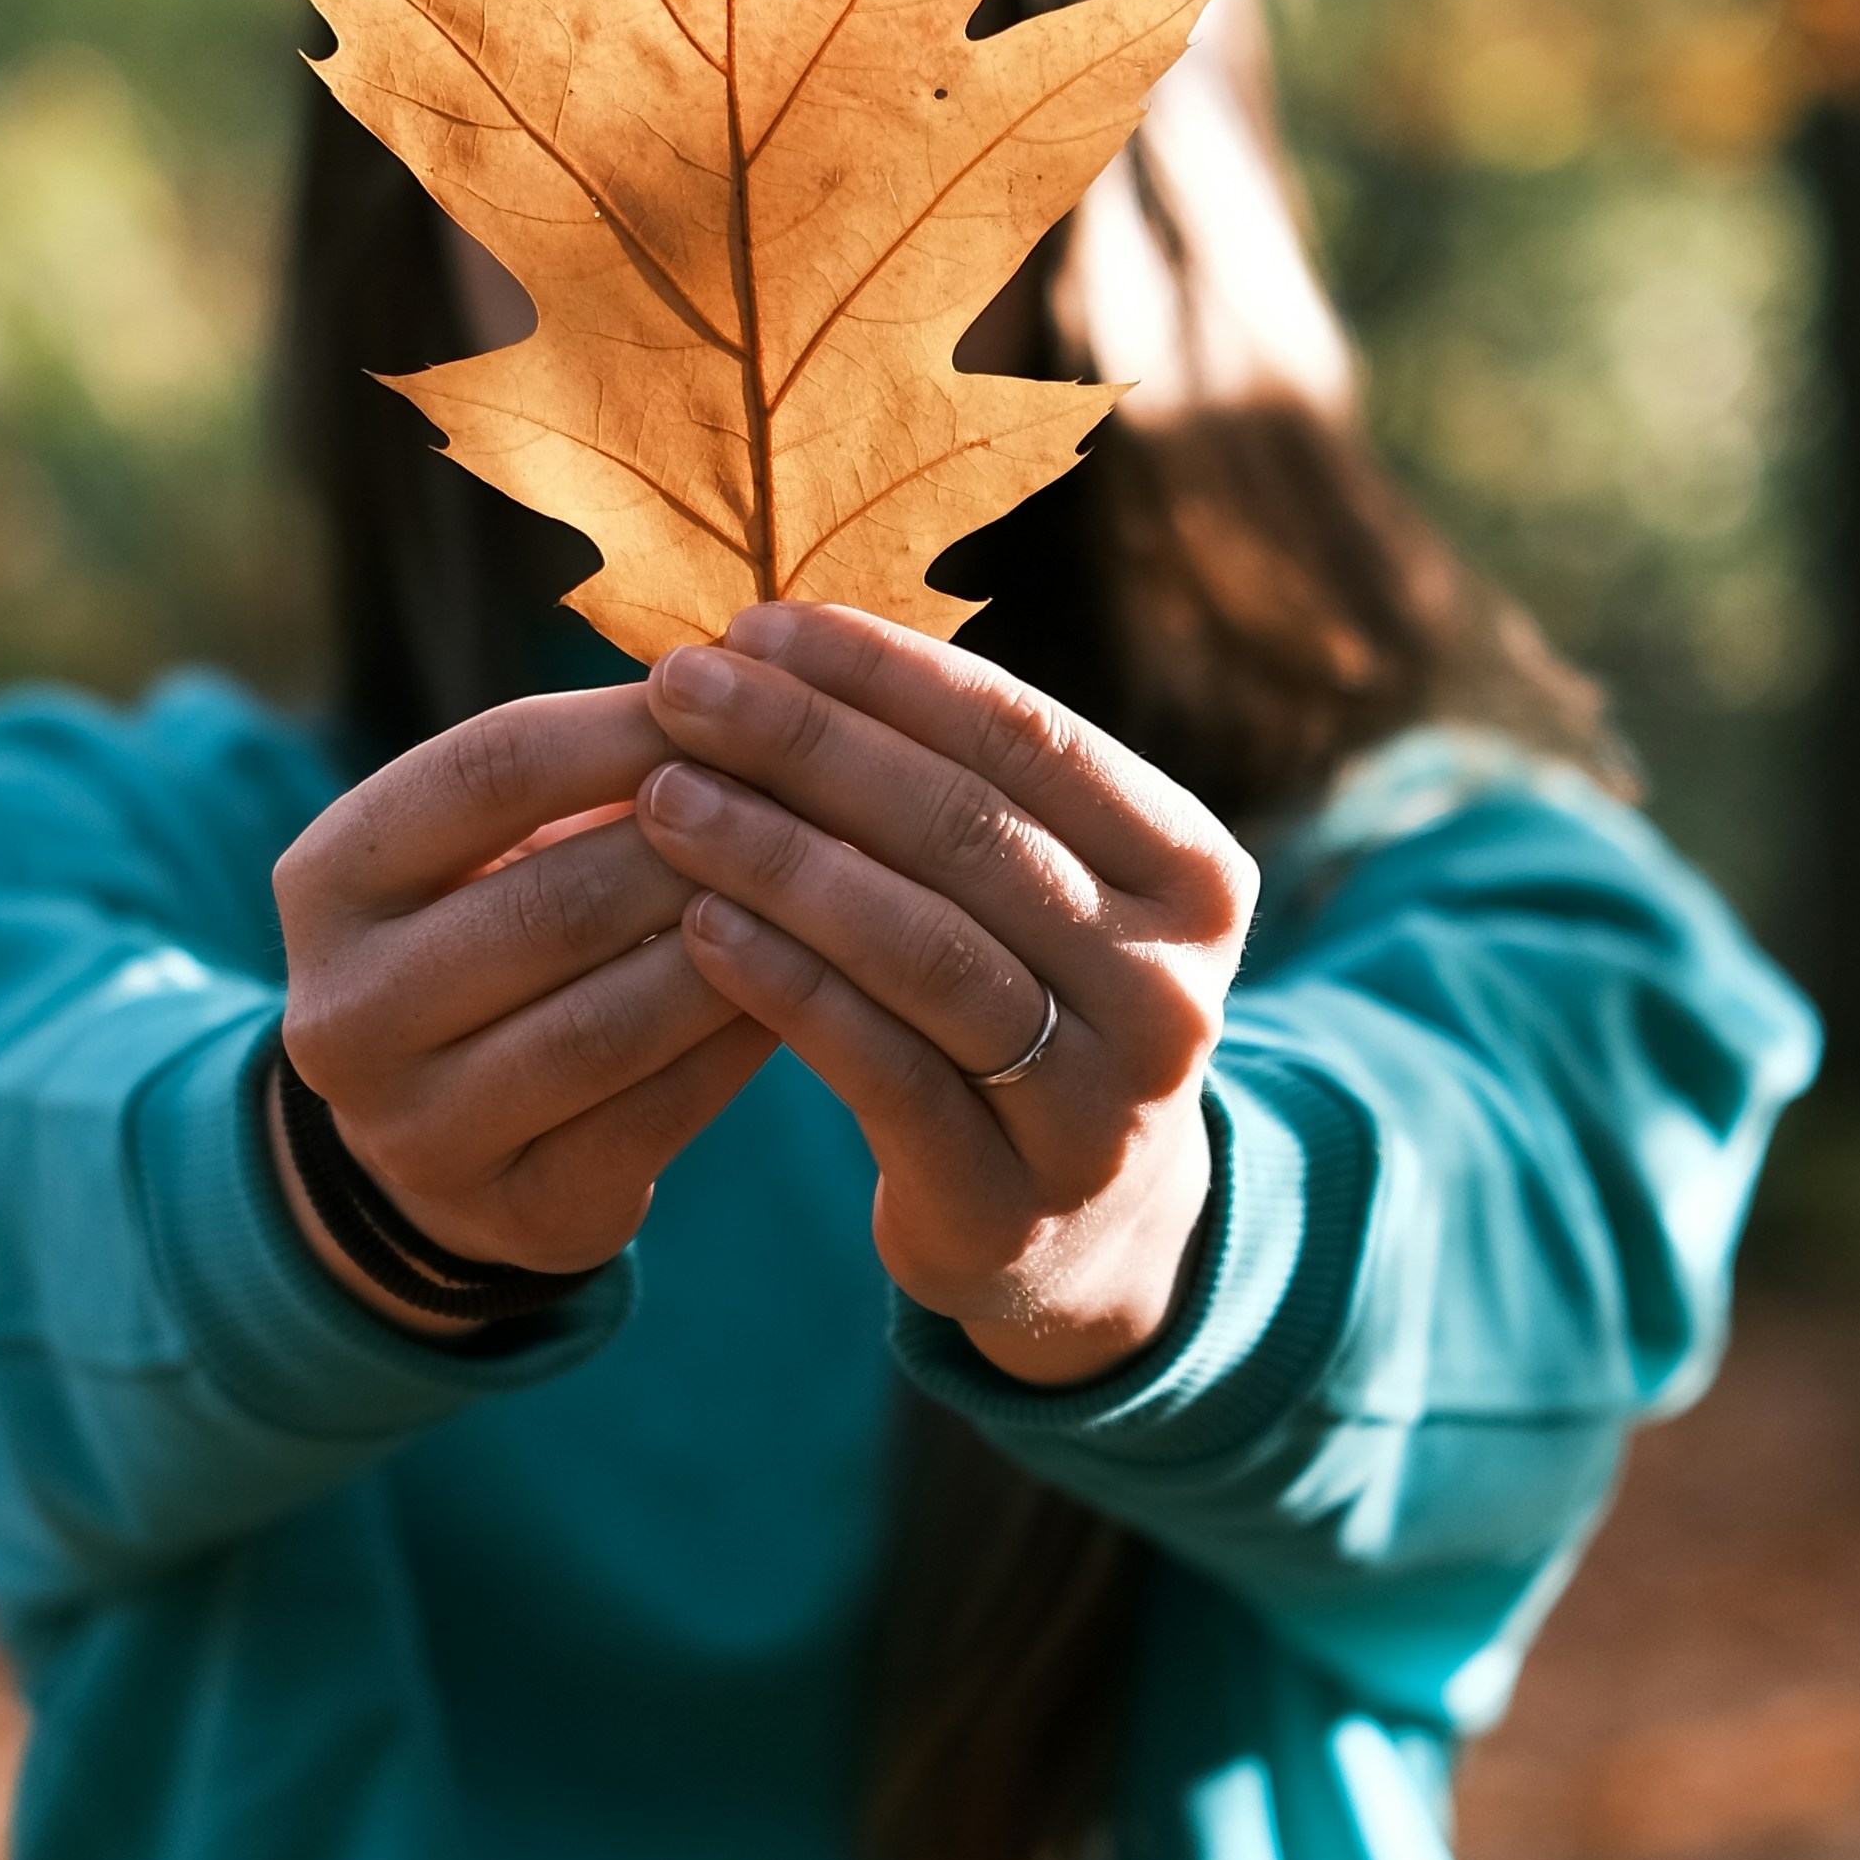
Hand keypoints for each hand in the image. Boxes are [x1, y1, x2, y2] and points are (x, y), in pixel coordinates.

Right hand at [271, 686, 773, 1322]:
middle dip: (705, 840)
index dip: (623, 726)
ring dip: (738, 948)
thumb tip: (748, 678)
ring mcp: (418, 1129)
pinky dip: (742, 1045)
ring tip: (836, 887)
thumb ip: (579, 771)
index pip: (483, 772)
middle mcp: (346, 1012)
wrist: (437, 1141)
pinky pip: (657, 1117)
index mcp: (327, 882)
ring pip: (609, 1023)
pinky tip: (817, 991)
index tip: (742, 689)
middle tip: (824, 793)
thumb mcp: (484, 845)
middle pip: (553, 902)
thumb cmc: (491, 934)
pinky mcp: (514, 1212)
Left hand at [639, 599, 1253, 1384]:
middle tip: (680, 690)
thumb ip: (958, 780)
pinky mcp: (1006, 1200)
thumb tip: (781, 636)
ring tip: (664, 796)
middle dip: (807, 747)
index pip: (1025, 736)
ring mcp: (1098, 1106)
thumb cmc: (1030, 1005)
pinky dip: (784, 986)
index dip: (882, 672)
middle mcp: (1169, 988)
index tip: (753, 627)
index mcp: (1194, 874)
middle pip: (968, 833)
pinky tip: (697, 926)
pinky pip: (880, 1066)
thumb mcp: (1043, 889)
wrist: (1083, 1233)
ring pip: (922, 949)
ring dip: (778, 858)